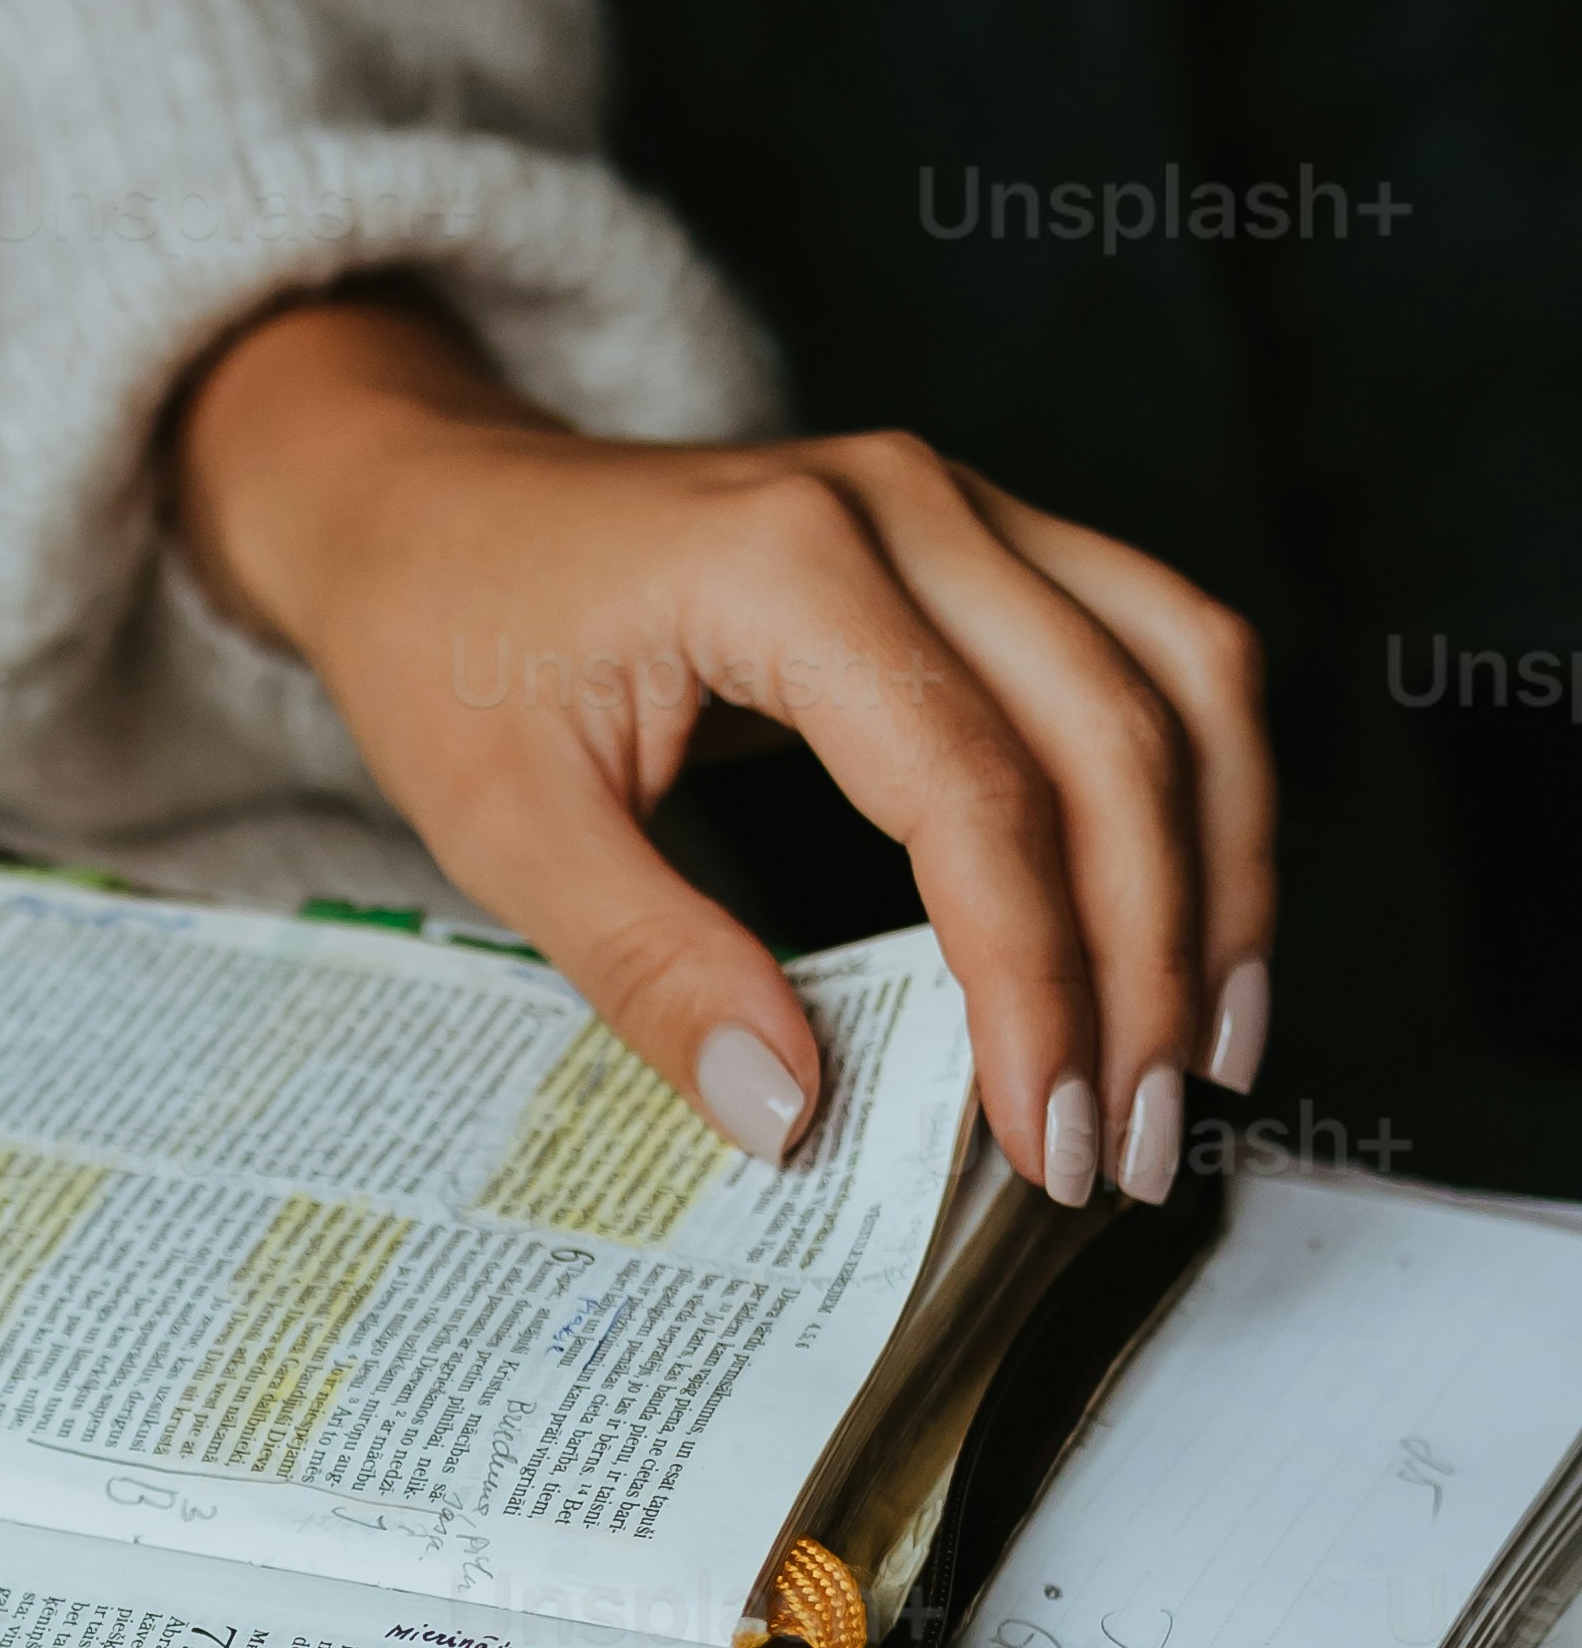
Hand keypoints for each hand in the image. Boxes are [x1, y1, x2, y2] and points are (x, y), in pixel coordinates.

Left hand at [172, 290, 1275, 1200]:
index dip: (1036, 985)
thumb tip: (794, 1116)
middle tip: (1133, 1145)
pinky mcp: (989, 538)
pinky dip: (1201, 794)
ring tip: (1203, 1060)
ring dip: (1221, 875)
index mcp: (785, 563)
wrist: (425, 503)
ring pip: (1185, 678)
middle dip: (1150, 964)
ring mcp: (966, 505)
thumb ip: (652, 970)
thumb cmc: (448, 647)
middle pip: (1117, 739)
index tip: (1050, 1138)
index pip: (977, 794)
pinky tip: (1190, 933)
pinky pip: (1157, 652)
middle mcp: (911, 504)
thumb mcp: (505, 830)